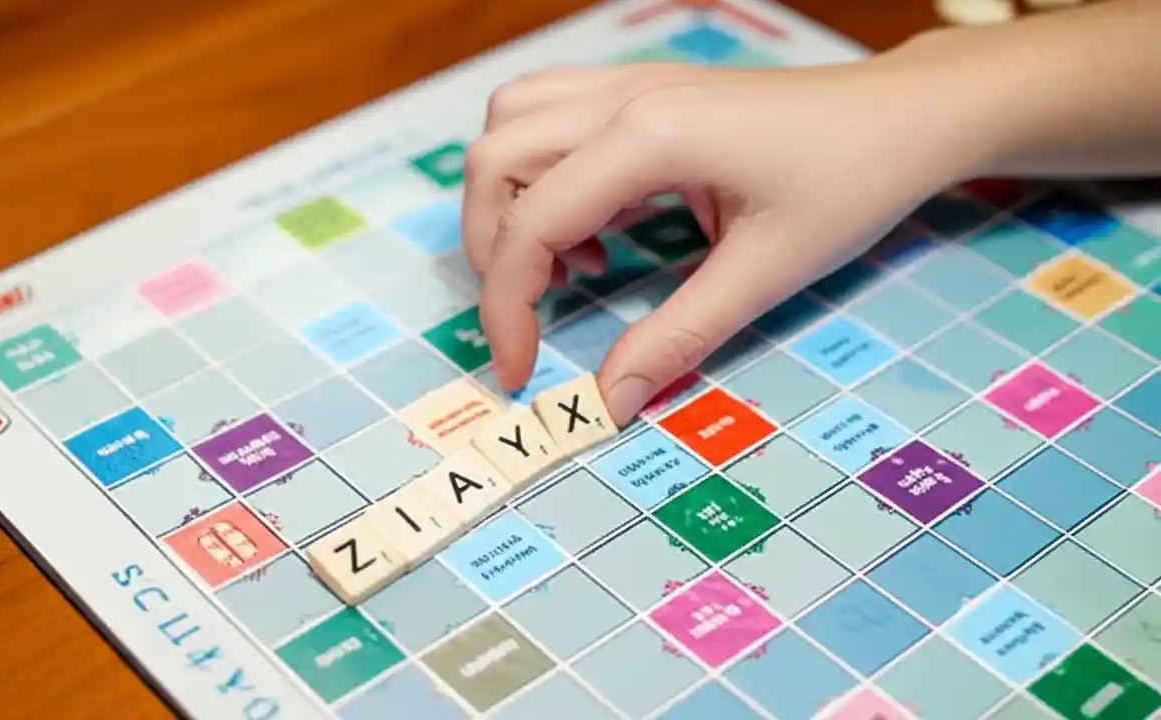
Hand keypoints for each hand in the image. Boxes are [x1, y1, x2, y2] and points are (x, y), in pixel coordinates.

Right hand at [462, 55, 982, 426]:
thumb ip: (678, 336)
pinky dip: (543, 177)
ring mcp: (630, 83)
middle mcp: (624, 96)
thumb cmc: (851, 183)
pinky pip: (549, 117)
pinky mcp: (643, 90)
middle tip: (537, 314)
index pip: (532, 223)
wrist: (905, 117)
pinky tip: (599, 229)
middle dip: (492, 251)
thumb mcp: (768, 272)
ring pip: (510, 125)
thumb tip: (609, 400)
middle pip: (494, 161)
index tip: (521, 372)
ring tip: (569, 265)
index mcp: (651, 136)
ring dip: (511, 202)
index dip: (507, 308)